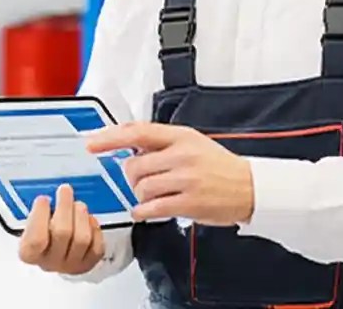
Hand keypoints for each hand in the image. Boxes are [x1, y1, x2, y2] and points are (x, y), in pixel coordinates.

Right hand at [18, 184, 104, 274]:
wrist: (55, 253)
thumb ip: (38, 212)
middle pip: (62, 233)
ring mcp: (71, 266)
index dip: (41, 215)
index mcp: (30, 253)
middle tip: (65, 190)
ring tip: (78, 205)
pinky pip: (96, 246)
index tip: (44, 199)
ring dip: (81, 215)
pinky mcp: (88, 264)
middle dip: (65, 206)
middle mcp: (50, 263)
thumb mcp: (32, 222)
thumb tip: (48, 200)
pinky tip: (87, 219)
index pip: (36, 239)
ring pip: (82, 239)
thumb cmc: (42, 233)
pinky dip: (94, 228)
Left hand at [86, 122, 253, 225]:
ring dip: (139, 195)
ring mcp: (186, 180)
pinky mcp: (189, 204)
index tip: (91, 144)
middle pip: (134, 166)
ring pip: (141, 188)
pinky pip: (152, 208)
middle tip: (140, 181)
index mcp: (181, 136)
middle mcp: (182, 155)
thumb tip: (128, 146)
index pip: (137, 132)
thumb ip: (162, 143)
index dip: (110, 137)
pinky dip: (143, 211)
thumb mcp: (192, 142)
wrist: (250, 187)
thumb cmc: (219, 165)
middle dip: (131, 177)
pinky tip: (147, 210)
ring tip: (152, 196)